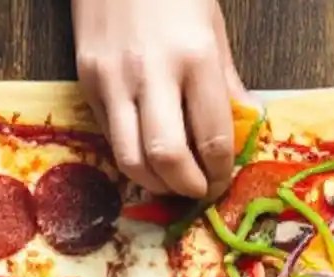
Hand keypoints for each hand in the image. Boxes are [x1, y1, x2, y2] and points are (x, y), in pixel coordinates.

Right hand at [72, 0, 246, 198]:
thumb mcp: (214, 29)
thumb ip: (227, 83)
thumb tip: (245, 127)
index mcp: (195, 58)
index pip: (212, 138)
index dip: (221, 171)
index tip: (224, 179)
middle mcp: (152, 73)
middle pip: (168, 158)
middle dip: (187, 187)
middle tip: (199, 191)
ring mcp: (113, 79)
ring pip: (130, 159)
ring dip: (154, 183)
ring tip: (170, 183)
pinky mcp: (87, 82)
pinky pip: (110, 136)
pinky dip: (131, 156)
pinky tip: (146, 156)